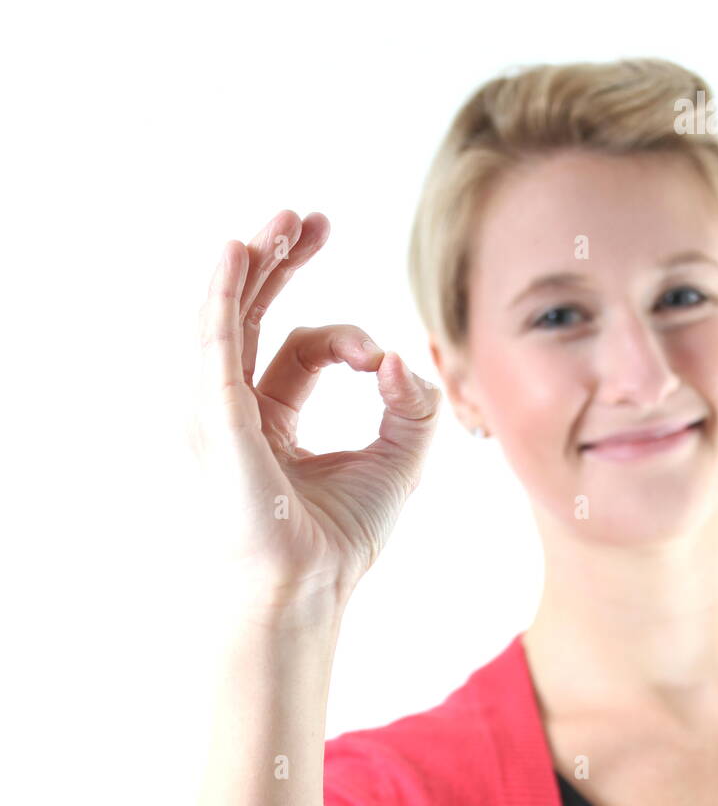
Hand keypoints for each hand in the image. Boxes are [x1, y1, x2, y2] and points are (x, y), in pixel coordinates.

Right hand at [192, 208, 440, 609]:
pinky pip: (214, 342)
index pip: (298, 347)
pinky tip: (238, 253)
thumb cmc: (341, 537)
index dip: (346, 337)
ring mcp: (219, 411)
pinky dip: (224, 295)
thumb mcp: (400, 459)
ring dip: (252, 263)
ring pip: (226, 316)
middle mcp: (236, 408)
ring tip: (283, 221)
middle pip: (251, 314)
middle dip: (279, 261)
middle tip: (311, 219)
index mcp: (270, 418)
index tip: (382, 362)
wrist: (307, 586)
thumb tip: (403, 356)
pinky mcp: (216, 418)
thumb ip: (414, 405)